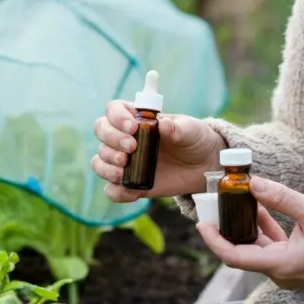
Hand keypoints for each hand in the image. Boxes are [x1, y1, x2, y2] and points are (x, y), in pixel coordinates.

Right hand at [91, 100, 225, 203]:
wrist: (204, 165)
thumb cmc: (194, 139)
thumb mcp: (191, 129)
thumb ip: (177, 127)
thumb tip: (163, 125)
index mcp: (137, 118)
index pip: (113, 110)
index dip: (117, 117)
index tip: (133, 127)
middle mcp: (126, 137)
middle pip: (101, 131)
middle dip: (111, 140)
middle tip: (131, 149)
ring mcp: (125, 161)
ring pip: (99, 160)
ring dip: (106, 165)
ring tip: (123, 170)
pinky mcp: (130, 183)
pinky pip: (111, 189)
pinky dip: (115, 192)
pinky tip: (132, 193)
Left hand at [197, 176, 303, 288]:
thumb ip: (280, 197)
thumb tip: (252, 181)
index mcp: (282, 265)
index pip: (235, 257)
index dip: (214, 240)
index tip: (201, 223)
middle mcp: (280, 274)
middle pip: (242, 252)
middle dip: (227, 228)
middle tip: (216, 203)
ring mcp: (287, 272)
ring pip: (256, 249)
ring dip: (245, 226)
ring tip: (235, 199)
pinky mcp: (294, 266)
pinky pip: (270, 249)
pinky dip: (262, 230)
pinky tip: (259, 208)